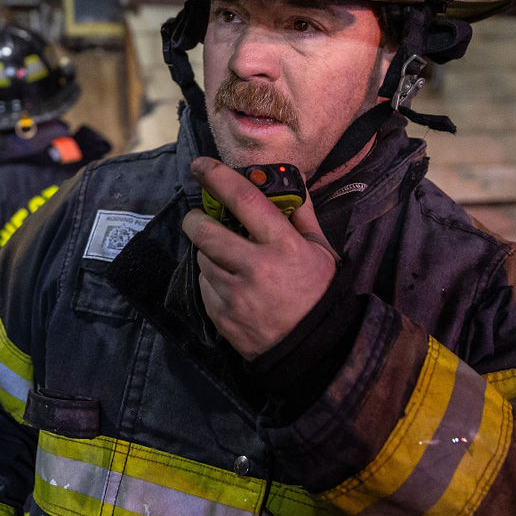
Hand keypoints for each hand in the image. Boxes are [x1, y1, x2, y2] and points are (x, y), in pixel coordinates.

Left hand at [181, 157, 337, 359]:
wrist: (317, 349)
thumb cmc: (319, 292)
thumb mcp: (319, 249)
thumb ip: (300, 212)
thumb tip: (290, 177)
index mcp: (282, 245)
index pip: (243, 199)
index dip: (216, 177)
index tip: (200, 166)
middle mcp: (255, 268)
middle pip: (205, 232)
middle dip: (196, 220)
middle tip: (199, 218)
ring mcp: (236, 296)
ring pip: (202, 260)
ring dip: (209, 254)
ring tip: (228, 259)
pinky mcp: (222, 318)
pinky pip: (204, 288)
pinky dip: (212, 281)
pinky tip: (231, 286)